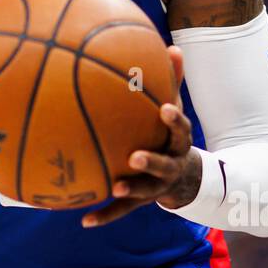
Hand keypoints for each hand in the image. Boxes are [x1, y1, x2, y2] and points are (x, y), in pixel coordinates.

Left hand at [82, 46, 200, 226]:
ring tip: (116, 186)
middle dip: (151, 161)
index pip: (181, 131)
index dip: (175, 120)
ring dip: (130, 189)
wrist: (184, 179)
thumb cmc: (169, 134)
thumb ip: (172, 81)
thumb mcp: (174, 110)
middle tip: (136, 155)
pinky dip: (103, 216)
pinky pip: (120, 211)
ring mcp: (155, 187)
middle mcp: (169, 167)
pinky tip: (84, 221)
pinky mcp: (139, 202)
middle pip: (164, 165)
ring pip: (144, 190)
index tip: (165, 108)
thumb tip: (173, 45)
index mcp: (178, 143)